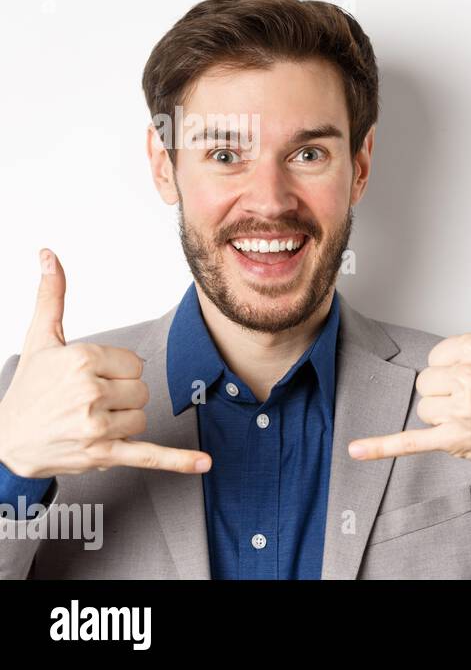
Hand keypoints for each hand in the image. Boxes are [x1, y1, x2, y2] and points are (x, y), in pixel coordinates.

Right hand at [0, 250, 212, 478]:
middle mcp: (90, 391)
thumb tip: (49, 254)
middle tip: (87, 403)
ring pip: (141, 418)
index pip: (134, 364)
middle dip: (121, 398)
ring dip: (122, 423)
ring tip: (88, 423)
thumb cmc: (29, 390)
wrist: (3, 439)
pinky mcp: (101, 455)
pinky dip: (176, 461)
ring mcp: (96, 425)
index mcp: (82, 359)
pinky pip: (148, 455)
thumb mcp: (41, 339)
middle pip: (142, 390)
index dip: (116, 373)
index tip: (89, 380)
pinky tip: (204, 464)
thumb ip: (52, 296)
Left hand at [349, 244, 470, 470]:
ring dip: (444, 417)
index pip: (437, 355)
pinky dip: (382, 446)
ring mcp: (463, 409)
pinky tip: (356, 449)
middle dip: (449, 393)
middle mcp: (470, 376)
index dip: (456, 367)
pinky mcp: (456, 439)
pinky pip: (410, 440)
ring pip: (423, 407)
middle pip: (427, 381)